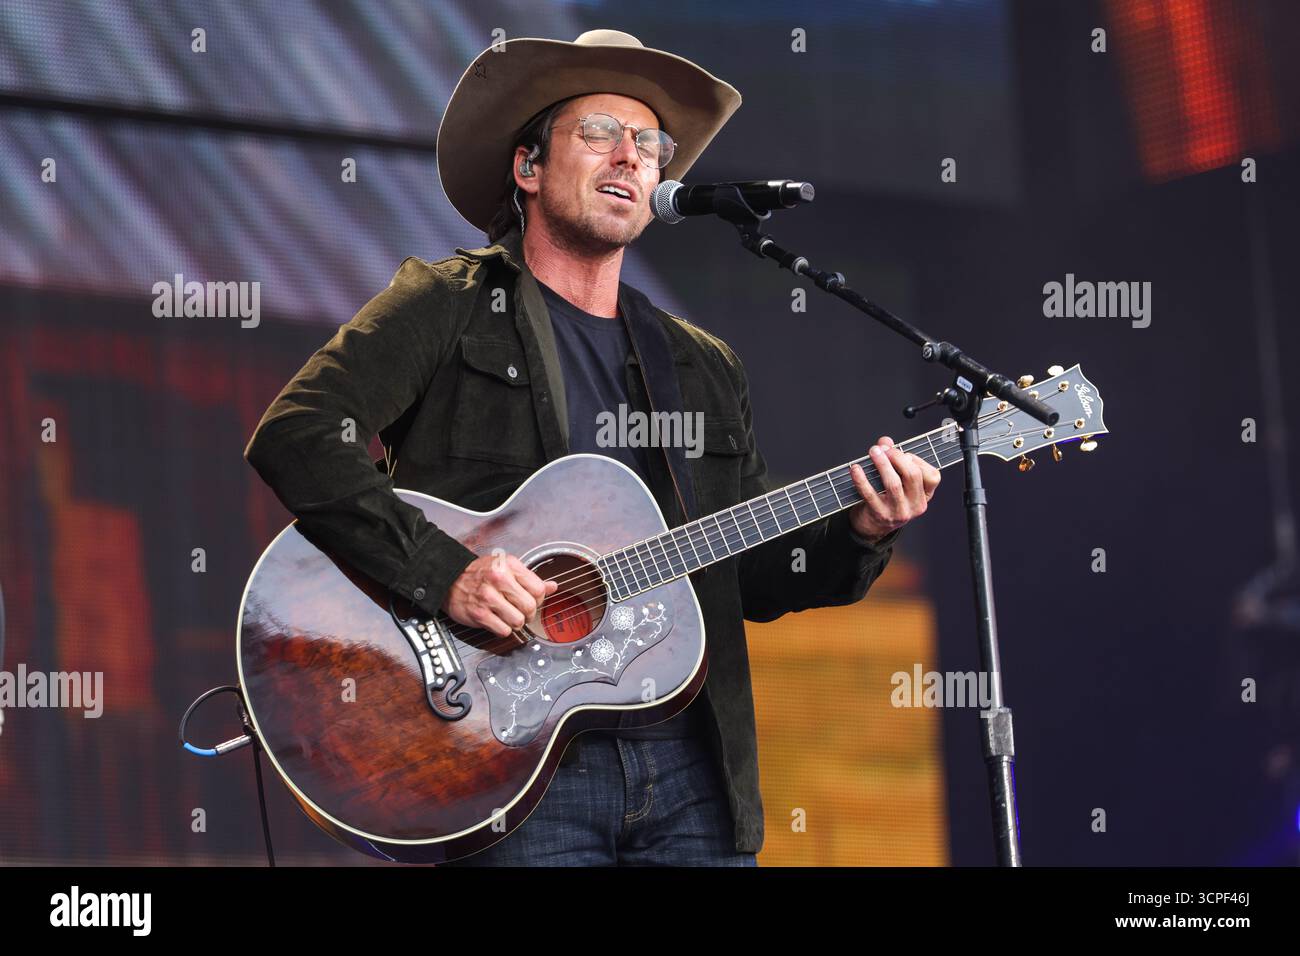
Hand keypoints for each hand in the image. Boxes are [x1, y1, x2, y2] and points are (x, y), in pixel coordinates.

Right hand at [442, 551, 557, 636]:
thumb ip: (529, 578)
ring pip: (518, 621)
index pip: (538, 589)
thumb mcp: (506, 568)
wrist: (449, 579)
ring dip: (516, 622)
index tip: (531, 600)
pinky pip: (504, 630)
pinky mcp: (479, 614)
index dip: (539, 599)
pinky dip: (503, 629)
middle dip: (528, 613)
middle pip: (530, 607)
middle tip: (520, 611)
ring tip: (508, 616)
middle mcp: (499, 579)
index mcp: (509, 565)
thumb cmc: (479, 574)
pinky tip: (497, 620)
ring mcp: (488, 597)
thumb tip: (552, 587)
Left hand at [847, 436, 940, 543]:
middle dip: (897, 457)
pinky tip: (856, 469)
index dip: (917, 460)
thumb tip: (885, 441)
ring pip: (893, 484)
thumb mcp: (898, 482)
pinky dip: (861, 479)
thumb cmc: (888, 498)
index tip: (903, 453)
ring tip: (873, 452)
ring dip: (882, 464)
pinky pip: (870, 494)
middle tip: (883, 448)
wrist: (873, 527)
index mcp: (924, 496)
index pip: (932, 476)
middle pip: (913, 475)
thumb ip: (894, 459)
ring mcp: (898, 512)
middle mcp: (915, 506)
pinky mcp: (880, 515)